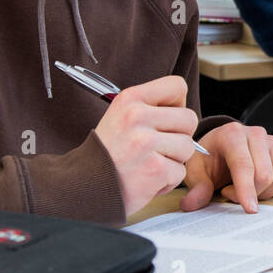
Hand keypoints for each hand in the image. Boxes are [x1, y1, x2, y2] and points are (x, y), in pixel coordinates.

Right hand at [95, 76, 198, 215]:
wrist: (83, 186)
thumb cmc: (107, 153)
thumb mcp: (120, 116)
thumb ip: (150, 107)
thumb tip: (183, 107)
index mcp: (130, 98)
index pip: (177, 86)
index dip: (178, 104)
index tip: (164, 118)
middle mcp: (137, 117)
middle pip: (189, 119)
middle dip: (179, 136)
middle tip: (156, 147)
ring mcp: (146, 143)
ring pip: (188, 146)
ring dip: (173, 160)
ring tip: (148, 164)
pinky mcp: (155, 169)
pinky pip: (180, 172)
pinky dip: (166, 181)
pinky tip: (146, 180)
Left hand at [180, 122, 272, 211]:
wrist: (220, 147)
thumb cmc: (208, 158)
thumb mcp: (194, 171)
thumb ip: (196, 187)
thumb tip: (191, 204)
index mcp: (232, 135)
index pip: (244, 165)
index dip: (247, 190)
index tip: (249, 210)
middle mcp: (257, 134)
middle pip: (266, 175)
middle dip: (252, 194)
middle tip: (230, 193)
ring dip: (267, 193)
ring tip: (247, 189)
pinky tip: (263, 188)